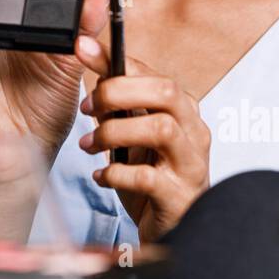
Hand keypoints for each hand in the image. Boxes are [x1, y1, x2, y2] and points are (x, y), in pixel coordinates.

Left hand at [76, 38, 211, 242]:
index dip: (117, 61)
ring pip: (160, 129)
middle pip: (166, 93)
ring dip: (114, 132)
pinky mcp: (178, 196)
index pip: (154, 74)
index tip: (84, 50)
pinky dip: (116, 173)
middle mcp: (194, 132)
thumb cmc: (150, 177)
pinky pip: (146, 177)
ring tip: (90, 144)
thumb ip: (117, 99)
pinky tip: (101, 175)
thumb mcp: (131, 132)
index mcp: (183, 111)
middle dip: (119, 92)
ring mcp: (190, 164)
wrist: (168, 229)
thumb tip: (92, 58)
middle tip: (88, 107)